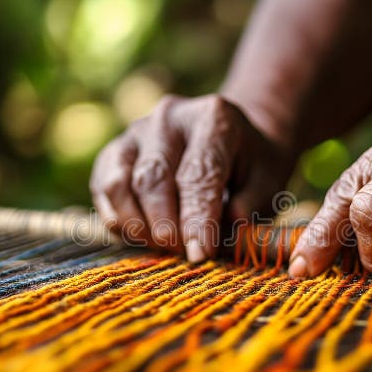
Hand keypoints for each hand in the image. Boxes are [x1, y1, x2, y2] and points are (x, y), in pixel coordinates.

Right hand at [90, 94, 294, 261]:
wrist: (230, 138)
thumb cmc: (251, 166)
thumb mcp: (267, 183)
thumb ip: (247, 207)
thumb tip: (215, 237)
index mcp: (213, 117)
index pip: (198, 172)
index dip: (197, 218)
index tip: (199, 255)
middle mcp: (170, 116)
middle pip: (153, 178)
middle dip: (164, 225)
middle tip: (181, 254)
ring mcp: (137, 131)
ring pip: (120, 184)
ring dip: (137, 225)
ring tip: (163, 246)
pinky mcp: (115, 150)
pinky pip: (104, 188)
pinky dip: (118, 219)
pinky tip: (141, 235)